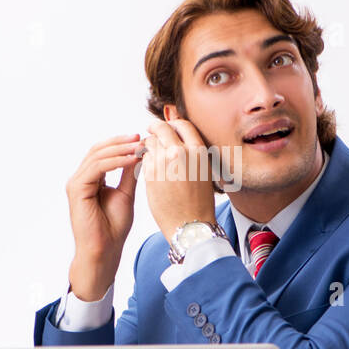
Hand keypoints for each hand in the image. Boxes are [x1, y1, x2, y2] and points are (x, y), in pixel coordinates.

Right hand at [65, 133, 142, 300]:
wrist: (105, 250)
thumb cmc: (114, 228)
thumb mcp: (126, 195)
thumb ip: (129, 174)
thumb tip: (140, 154)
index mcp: (91, 179)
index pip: (103, 153)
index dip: (121, 144)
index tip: (142, 139)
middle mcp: (81, 179)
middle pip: (98, 150)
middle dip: (120, 142)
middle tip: (140, 137)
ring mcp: (76, 183)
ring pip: (97, 156)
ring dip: (120, 149)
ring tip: (138, 146)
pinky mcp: (77, 189)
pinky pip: (96, 168)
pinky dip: (115, 161)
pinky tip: (131, 159)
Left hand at [143, 108, 217, 243]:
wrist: (190, 224)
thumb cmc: (199, 202)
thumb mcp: (204, 172)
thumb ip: (192, 153)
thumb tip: (179, 140)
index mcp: (198, 151)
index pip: (182, 125)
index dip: (173, 124)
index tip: (167, 126)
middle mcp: (181, 152)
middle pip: (162, 129)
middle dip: (155, 128)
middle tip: (150, 130)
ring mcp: (164, 162)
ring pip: (150, 142)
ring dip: (148, 145)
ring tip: (148, 151)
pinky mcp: (150, 173)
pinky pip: (144, 157)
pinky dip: (144, 158)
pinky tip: (148, 166)